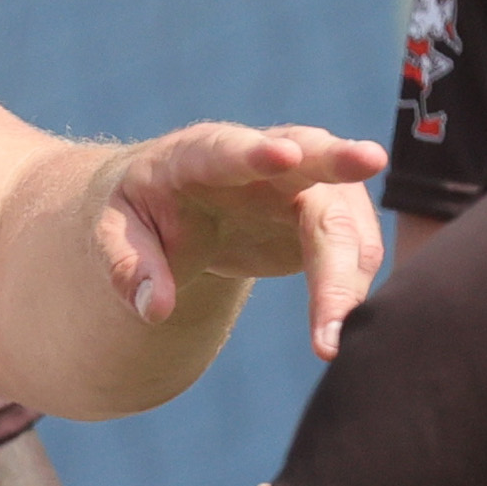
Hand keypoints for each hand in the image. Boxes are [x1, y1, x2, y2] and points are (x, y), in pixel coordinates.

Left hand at [100, 124, 387, 358]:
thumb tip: (153, 309)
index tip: (284, 154)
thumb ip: (128, 266)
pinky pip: (355, 249)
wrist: (179, 206)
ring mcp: (303, 184)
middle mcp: (265, 158)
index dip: (256, 151)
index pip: (228, 148)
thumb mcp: (114, 234)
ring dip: (346, 272)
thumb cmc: (143, 212)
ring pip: (342, 218)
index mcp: (200, 154)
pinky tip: (342, 327)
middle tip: (371, 158)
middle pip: (309, 157)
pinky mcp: (327, 216)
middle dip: (339, 159)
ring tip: (331, 337)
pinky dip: (354, 287)